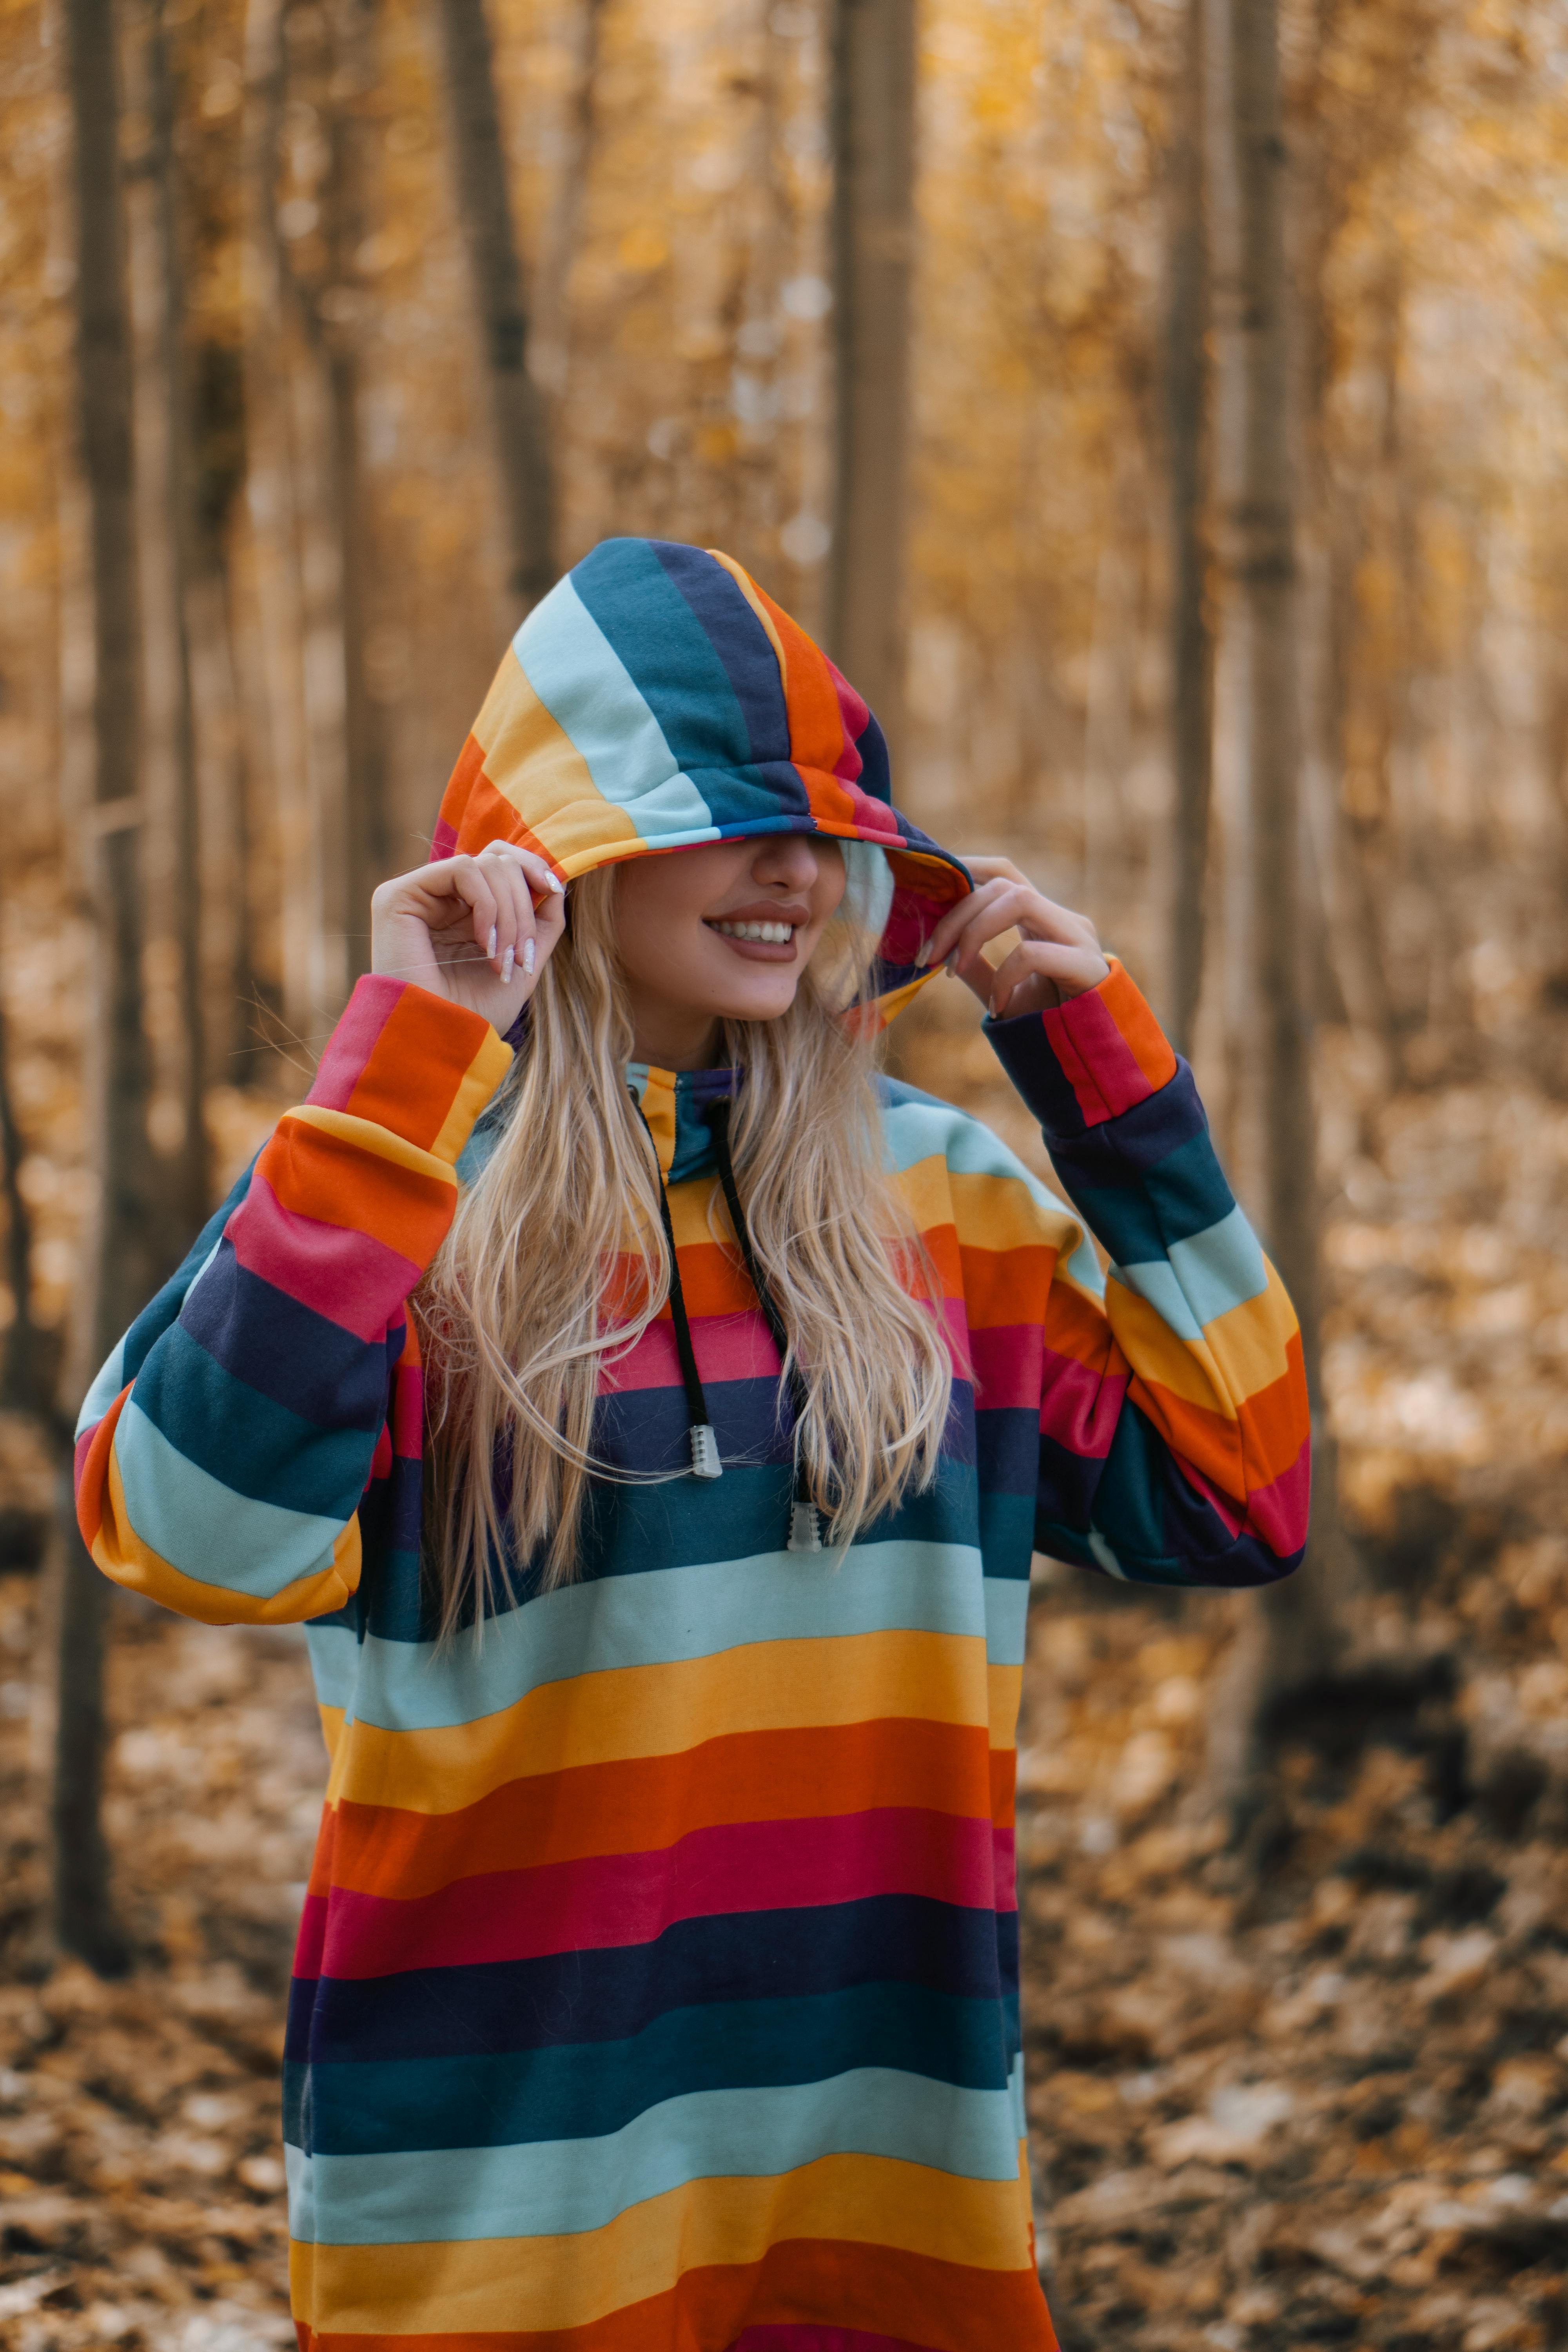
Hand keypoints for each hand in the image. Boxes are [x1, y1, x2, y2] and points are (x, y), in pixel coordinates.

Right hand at [370, 842, 566, 1029]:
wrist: (439, 1044)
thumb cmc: (475, 1016)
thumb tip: (556, 885)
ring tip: (502, 959)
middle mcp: (439, 899)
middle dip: (524, 905)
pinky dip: (488, 904)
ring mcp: (418, 894)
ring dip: (510, 913)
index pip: (500, 862)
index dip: (533, 869)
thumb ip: (541, 924)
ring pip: (486, 863)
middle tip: (521, 955)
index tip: (554, 892)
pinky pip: (463, 869)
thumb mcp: (522, 965)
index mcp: (463, 912)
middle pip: (498, 858)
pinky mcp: (398, 895)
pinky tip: (485, 943)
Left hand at [921, 855, 1109, 1017]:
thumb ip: (976, 966)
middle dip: (955, 915)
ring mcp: (1079, 938)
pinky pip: (1032, 953)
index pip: (1002, 873)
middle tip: (928, 956)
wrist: (1092, 1063)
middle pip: (1002, 883)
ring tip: (954, 971)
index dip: (965, 871)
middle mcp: (1063, 919)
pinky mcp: (1087, 965)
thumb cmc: (1050, 1026)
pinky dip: (1004, 977)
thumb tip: (939, 948)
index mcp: (1044, 920)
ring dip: (974, 932)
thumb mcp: (1002, 990)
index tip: (925, 894)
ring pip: (1019, 900)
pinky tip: (999, 1007)